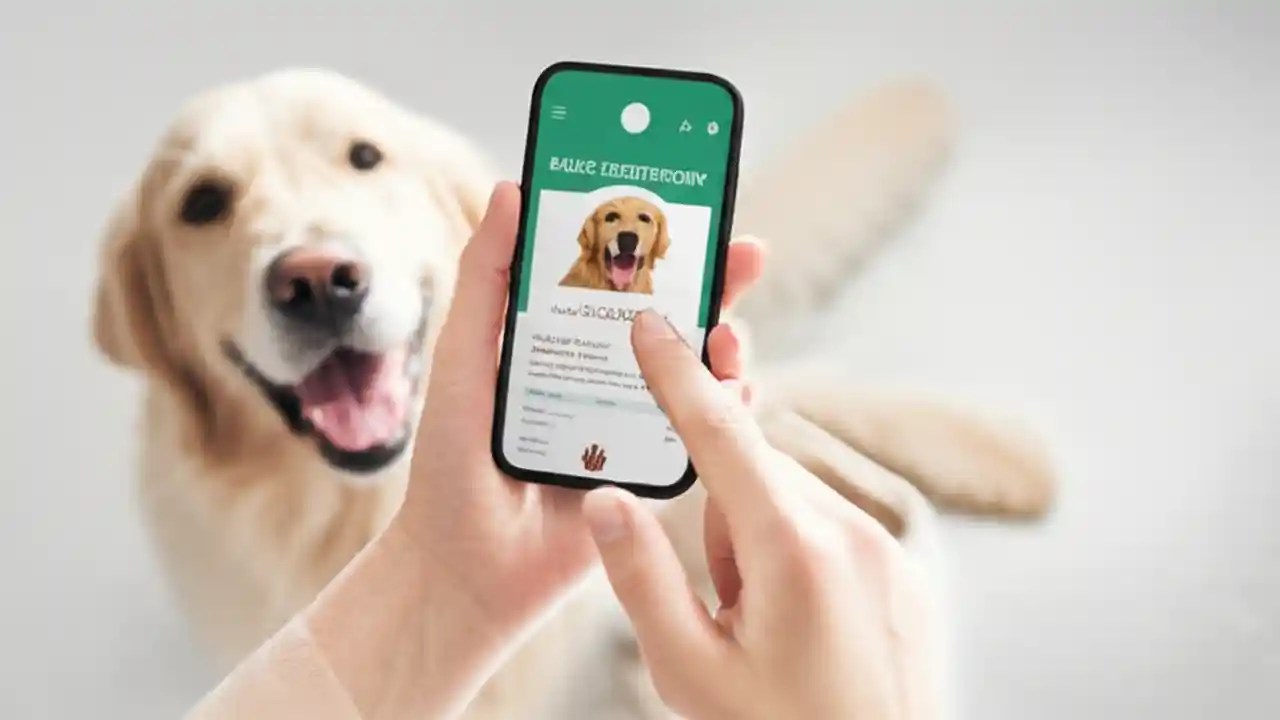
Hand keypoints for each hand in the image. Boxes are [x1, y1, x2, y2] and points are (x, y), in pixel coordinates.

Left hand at [308, 182, 759, 717]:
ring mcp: (635, 423)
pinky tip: (737, 391)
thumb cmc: (452, 465)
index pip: (618, 276)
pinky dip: (729, 410)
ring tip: (730, 332)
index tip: (687, 198)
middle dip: (716, 281)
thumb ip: (485, 279)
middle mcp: (607, 375)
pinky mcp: (655, 473)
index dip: (655, 237)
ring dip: (726, 344)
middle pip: (674, 316)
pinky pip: (703, 435)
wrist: (465, 570)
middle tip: (745, 252)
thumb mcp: (465, 360)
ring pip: (698, 372)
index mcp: (563, 341)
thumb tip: (510, 190)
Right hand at [583, 311, 940, 719]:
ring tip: (768, 632)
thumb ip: (640, 578)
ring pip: (791, 507)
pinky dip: (802, 561)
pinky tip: (805, 631)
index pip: (721, 436)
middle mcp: (850, 532)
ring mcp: (887, 551)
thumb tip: (606, 498)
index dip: (678, 375)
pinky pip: (833, 533)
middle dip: (721, 525)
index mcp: (792, 549)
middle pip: (754, 480)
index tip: (652, 323)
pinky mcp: (905, 572)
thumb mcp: (688, 672)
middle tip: (726, 609)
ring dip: (761, 546)